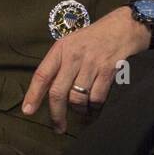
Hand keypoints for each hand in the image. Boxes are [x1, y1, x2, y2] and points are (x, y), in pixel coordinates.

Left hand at [22, 6, 151, 132]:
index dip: (33, 95)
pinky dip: (95, 108)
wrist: (125, 26)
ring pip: (77, 98)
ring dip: (79, 111)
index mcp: (61, 49)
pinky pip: (96, 97)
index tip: (28, 111)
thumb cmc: (96, 37)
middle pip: (58, 92)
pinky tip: (95, 109)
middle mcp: (74, 56)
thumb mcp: (72, 43)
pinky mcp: (108, 70)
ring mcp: (91, 63)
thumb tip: (48, 92)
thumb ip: (60, 64)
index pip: (42, 75)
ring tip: (82, 113)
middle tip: (58, 128)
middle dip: (56, 114)